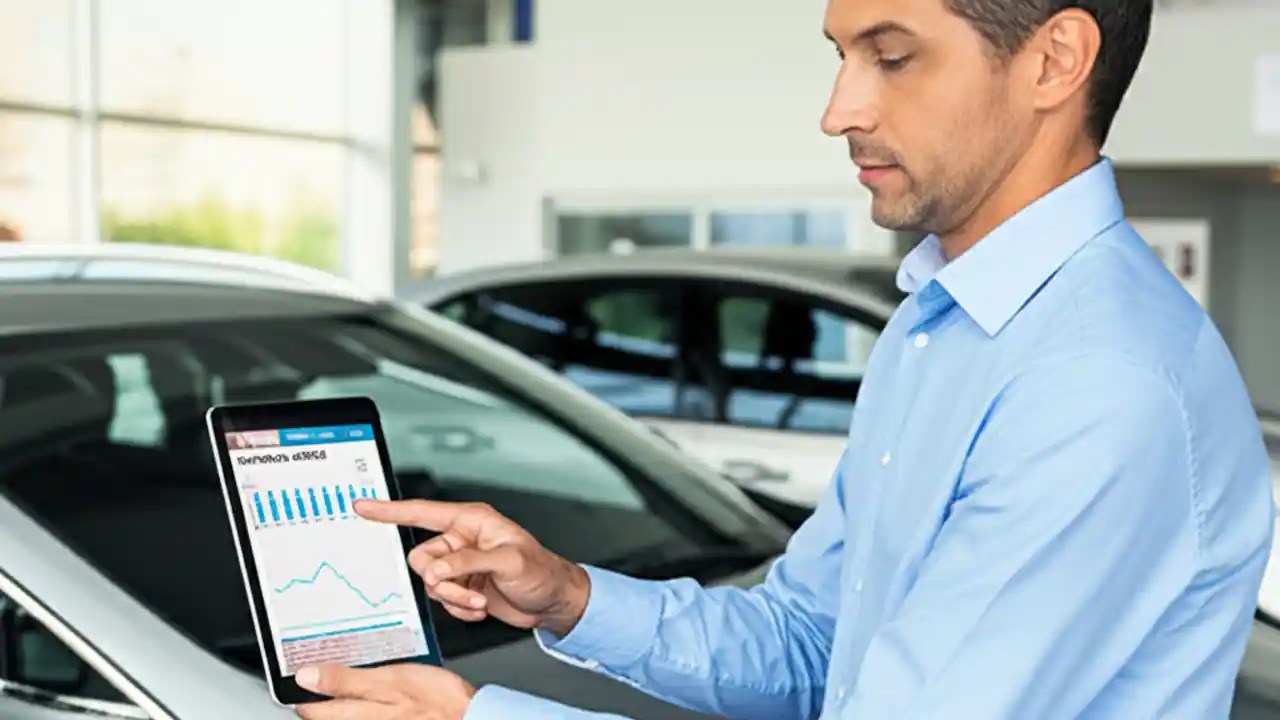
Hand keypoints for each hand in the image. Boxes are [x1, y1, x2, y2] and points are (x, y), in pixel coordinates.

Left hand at [294, 664, 472, 719]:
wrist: (468, 717)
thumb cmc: (436, 700)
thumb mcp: (390, 680)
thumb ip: (346, 680)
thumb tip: (306, 677)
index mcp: (354, 715)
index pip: (309, 709)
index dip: (301, 690)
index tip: (301, 671)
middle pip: (325, 716)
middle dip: (319, 695)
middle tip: (323, 670)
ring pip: (345, 716)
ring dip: (342, 700)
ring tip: (351, 680)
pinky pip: (363, 716)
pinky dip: (363, 705)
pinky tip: (373, 695)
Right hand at [355, 499, 590, 636]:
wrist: (552, 601)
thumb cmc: (541, 571)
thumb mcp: (507, 562)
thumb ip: (467, 563)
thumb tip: (436, 569)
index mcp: (471, 522)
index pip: (422, 513)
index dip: (390, 511)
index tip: (363, 507)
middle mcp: (462, 541)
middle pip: (422, 559)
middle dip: (442, 581)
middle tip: (468, 590)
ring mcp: (460, 566)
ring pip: (430, 584)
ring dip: (454, 598)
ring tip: (480, 600)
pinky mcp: (462, 588)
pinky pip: (442, 601)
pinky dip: (460, 609)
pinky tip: (481, 607)